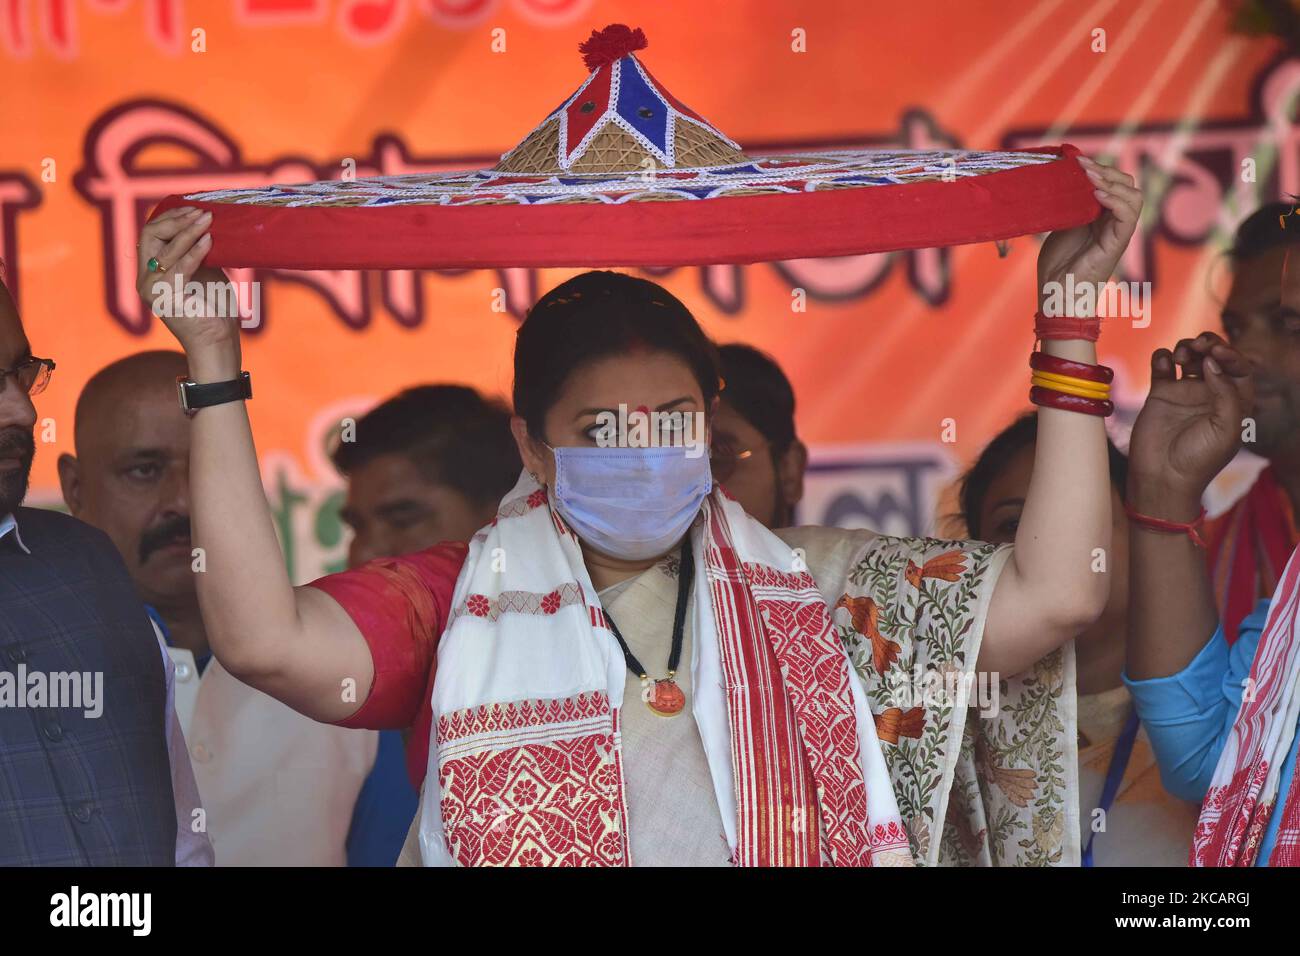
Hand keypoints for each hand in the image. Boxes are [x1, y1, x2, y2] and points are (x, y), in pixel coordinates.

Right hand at [135, 206, 241, 379]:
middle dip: (175, 220)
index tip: (192, 208)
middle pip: (149, 236)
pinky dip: (195, 251)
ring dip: (188, 231)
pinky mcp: (167, 298)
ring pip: (165, 249)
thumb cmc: (214, 309)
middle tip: (200, 212)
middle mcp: (145, 280)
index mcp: (149, 273)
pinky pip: (180, 267)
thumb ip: (196, 251)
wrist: (217, 342)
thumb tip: (206, 223)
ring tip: (208, 219)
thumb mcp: (203, 272)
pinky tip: (209, 240)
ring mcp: (152, 290)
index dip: (169, 218)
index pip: (149, 234)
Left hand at [1037, 158, 1141, 314]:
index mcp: (1103, 215)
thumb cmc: (1057, 264)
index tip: (1076, 160)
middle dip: (1106, 170)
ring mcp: (1118, 232)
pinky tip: (1097, 195)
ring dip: (1112, 182)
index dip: (1099, 169)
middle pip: (1127, 184)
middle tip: (1082, 166)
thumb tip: (1058, 180)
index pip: (1113, 182)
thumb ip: (1067, 205)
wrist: (1057, 292)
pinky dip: (1116, 201)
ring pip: (1134, 196)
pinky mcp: (1118, 243)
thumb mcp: (1061, 225)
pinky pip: (1128, 215)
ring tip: (1090, 178)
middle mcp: (1114, 221)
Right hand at [1127, 332, 1254, 514]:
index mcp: (1234, 402)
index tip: (1214, 352)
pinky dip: (1162, 357)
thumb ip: (1226, 393)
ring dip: (1186, 348)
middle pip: (1214, 357)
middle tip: (1198, 344)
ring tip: (1181, 356)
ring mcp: (1184, 392)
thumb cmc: (1200, 459)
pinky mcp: (1160, 394)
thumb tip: (1211, 363)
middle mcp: (1210, 394)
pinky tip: (1164, 363)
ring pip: (1189, 356)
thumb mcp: (1227, 429)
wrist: (1163, 477)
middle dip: (1208, 344)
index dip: (1230, 355)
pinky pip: (1162, 366)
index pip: (1238, 368)